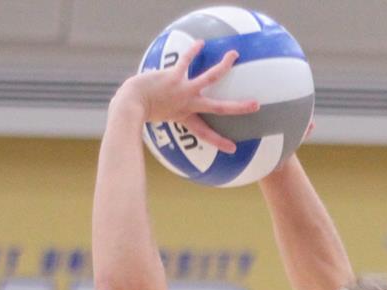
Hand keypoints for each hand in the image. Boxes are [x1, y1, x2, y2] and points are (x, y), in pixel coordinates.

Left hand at [115, 44, 258, 153]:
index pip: (206, 133)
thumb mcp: (155, 116)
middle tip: (256, 105)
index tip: (233, 149)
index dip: (220, 142)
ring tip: (233, 55)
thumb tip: (157, 115)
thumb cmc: (138, 112)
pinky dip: (193, 51)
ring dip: (223, 66)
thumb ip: (160, 113)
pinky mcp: (174, 77)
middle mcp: (189, 103)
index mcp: (185, 116)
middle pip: (219, 107)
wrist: (130, 104)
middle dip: (238, 107)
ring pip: (209, 78)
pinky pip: (186, 61)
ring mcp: (183, 90)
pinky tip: (201, 43)